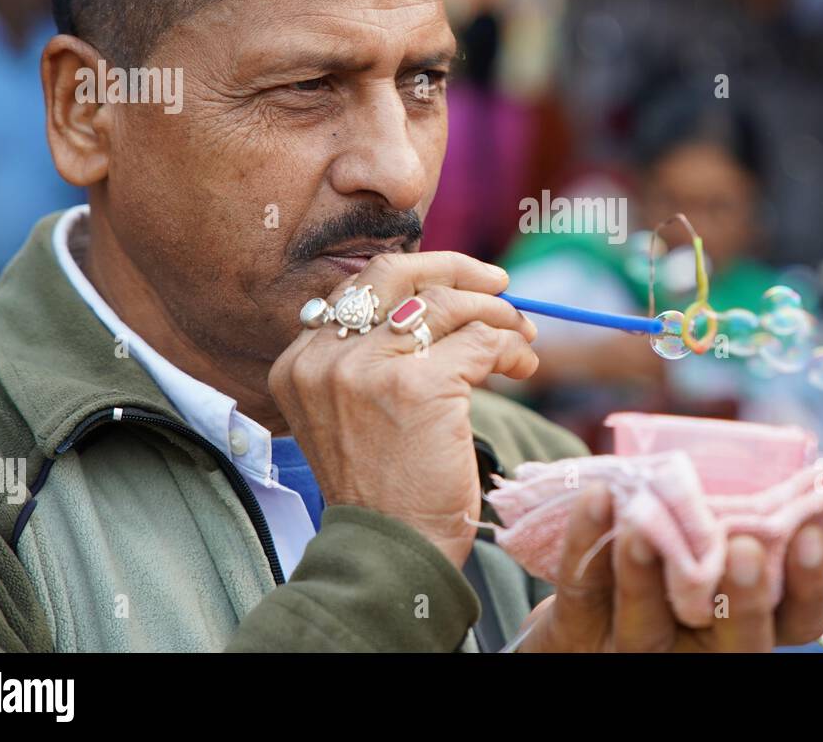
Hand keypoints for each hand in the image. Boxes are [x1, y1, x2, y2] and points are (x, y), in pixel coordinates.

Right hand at [268, 252, 538, 567]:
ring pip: (446, 304)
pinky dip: (511, 348)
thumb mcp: (350, 415)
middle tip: (498, 284)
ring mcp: (370, 368)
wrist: (388, 553)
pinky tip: (522, 367)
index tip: (459, 287)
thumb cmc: (382, 491)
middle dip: (454, 269)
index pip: (361, 289)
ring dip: (497, 314)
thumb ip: (371, 360)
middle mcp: (325, 357)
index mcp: (300, 362)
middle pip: (394, 273)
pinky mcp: (419, 385)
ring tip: (523, 334)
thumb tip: (437, 304)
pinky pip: (481, 342)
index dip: (418, 279)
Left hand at [518, 483, 822, 651]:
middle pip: (736, 643)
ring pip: (647, 625)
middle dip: (744, 600)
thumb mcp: (714, 535)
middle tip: (745, 547)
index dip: (811, 586)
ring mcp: (638, 646)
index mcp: (744, 621)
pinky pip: (583, 593)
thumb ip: (743, 514)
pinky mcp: (580, 632)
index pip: (796, 620)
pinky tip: (598, 497)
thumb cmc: (672, 549)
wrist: (586, 599)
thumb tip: (805, 463)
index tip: (810, 535)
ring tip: (643, 524)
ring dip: (645, 573)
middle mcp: (701, 646)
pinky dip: (587, 542)